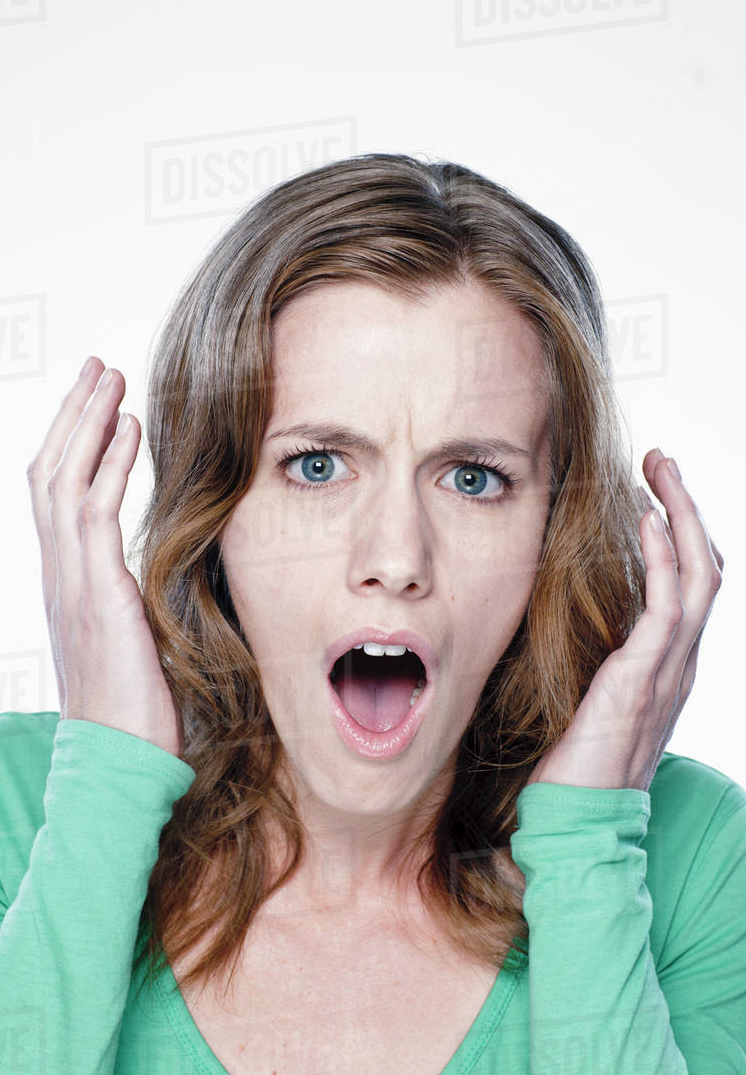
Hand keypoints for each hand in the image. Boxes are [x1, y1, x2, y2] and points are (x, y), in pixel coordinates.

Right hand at [27, 356, 184, 759]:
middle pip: (51, 473)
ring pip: (64, 480)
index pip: (57, 495)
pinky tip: (131, 427)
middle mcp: (61, 574)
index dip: (73, 444)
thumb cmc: (134, 712)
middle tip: (98, 368)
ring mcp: (73, 582)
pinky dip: (109, 462)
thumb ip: (135, 601)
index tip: (99, 403)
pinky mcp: (98, 594)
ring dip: (87, 421)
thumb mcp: (133, 641)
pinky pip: (94, 511)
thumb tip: (161, 578)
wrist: (118, 763)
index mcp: (68, 583)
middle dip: (74, 414)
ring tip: (111, 377)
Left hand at [526, 448, 723, 791]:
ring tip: (660, 470)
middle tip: (662, 459)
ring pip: (697, 578)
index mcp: (669, 663)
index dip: (682, 532)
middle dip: (688, 507)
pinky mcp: (643, 680)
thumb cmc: (574, 761)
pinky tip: (647, 521)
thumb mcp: (591, 694)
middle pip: (706, 567)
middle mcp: (680, 661)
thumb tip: (576, 618)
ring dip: (682, 517)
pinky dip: (660, 560)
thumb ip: (599, 656)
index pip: (692, 584)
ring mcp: (669, 671)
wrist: (578, 821)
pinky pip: (665, 609)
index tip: (654, 487)